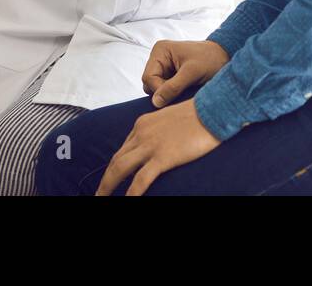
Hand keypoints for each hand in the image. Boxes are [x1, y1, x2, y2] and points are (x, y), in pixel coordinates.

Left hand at [95, 99, 220, 195]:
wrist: (212, 110)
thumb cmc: (198, 114)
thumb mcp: (170, 119)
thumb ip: (159, 132)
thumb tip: (158, 147)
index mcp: (142, 124)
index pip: (123, 148)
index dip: (115, 165)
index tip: (112, 177)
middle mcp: (141, 133)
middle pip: (116, 160)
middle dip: (106, 179)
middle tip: (99, 193)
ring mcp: (150, 145)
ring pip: (119, 170)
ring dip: (108, 187)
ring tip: (101, 199)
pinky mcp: (162, 157)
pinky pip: (140, 180)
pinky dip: (131, 193)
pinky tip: (127, 201)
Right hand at [141, 39, 229, 107]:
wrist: (226, 57)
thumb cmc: (211, 59)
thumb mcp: (192, 73)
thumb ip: (173, 87)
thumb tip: (156, 102)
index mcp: (160, 51)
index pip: (148, 77)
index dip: (158, 90)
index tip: (174, 97)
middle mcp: (160, 58)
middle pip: (150, 84)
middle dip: (164, 92)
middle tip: (182, 93)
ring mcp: (166, 67)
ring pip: (158, 89)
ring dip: (169, 94)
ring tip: (186, 90)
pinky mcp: (172, 76)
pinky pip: (166, 90)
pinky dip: (174, 94)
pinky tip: (186, 91)